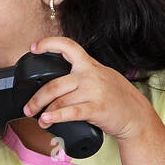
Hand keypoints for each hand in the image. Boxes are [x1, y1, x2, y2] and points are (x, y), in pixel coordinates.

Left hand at [22, 37, 150, 141]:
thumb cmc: (118, 97)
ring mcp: (94, 91)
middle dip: (36, 98)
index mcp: (89, 65)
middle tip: (28, 108)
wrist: (137, 115)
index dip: (48, 44)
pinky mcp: (97, 108)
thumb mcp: (102, 76)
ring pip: (60, 100)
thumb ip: (83, 74)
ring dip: (44, 112)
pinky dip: (56, 117)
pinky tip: (47, 120)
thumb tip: (58, 78)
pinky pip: (71, 112)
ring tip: (39, 120)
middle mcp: (90, 75)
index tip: (33, 48)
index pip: (68, 46)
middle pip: (54, 84)